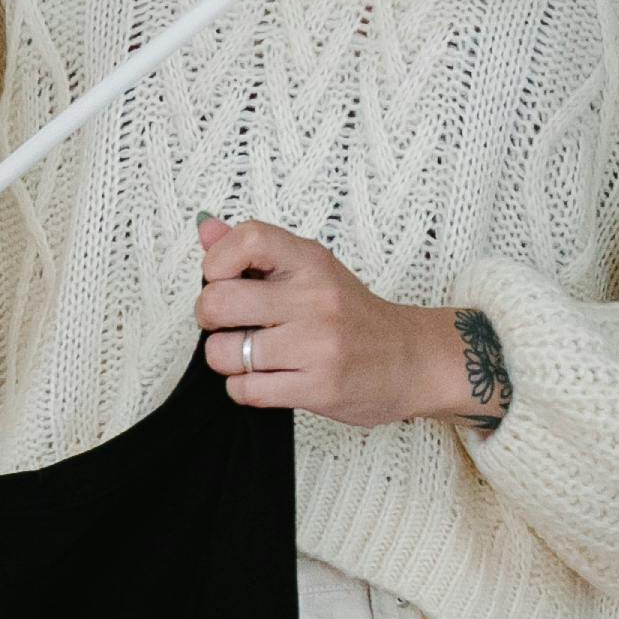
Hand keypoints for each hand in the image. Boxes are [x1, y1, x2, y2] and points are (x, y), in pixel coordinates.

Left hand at [196, 220, 476, 428]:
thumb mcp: (311, 270)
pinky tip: (264, 380)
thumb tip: (206, 228)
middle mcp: (314, 298)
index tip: (221, 278)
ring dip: (225, 359)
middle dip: (208, 317)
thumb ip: (256, 252)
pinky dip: (243, 389)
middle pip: (219, 302)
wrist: (412, 360)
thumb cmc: (353, 316)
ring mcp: (317, 344)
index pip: (248, 239)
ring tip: (250, 356)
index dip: (217, 261)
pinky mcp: (318, 387)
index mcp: (310, 261)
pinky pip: (246, 390)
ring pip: (224, 353)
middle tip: (227, 323)